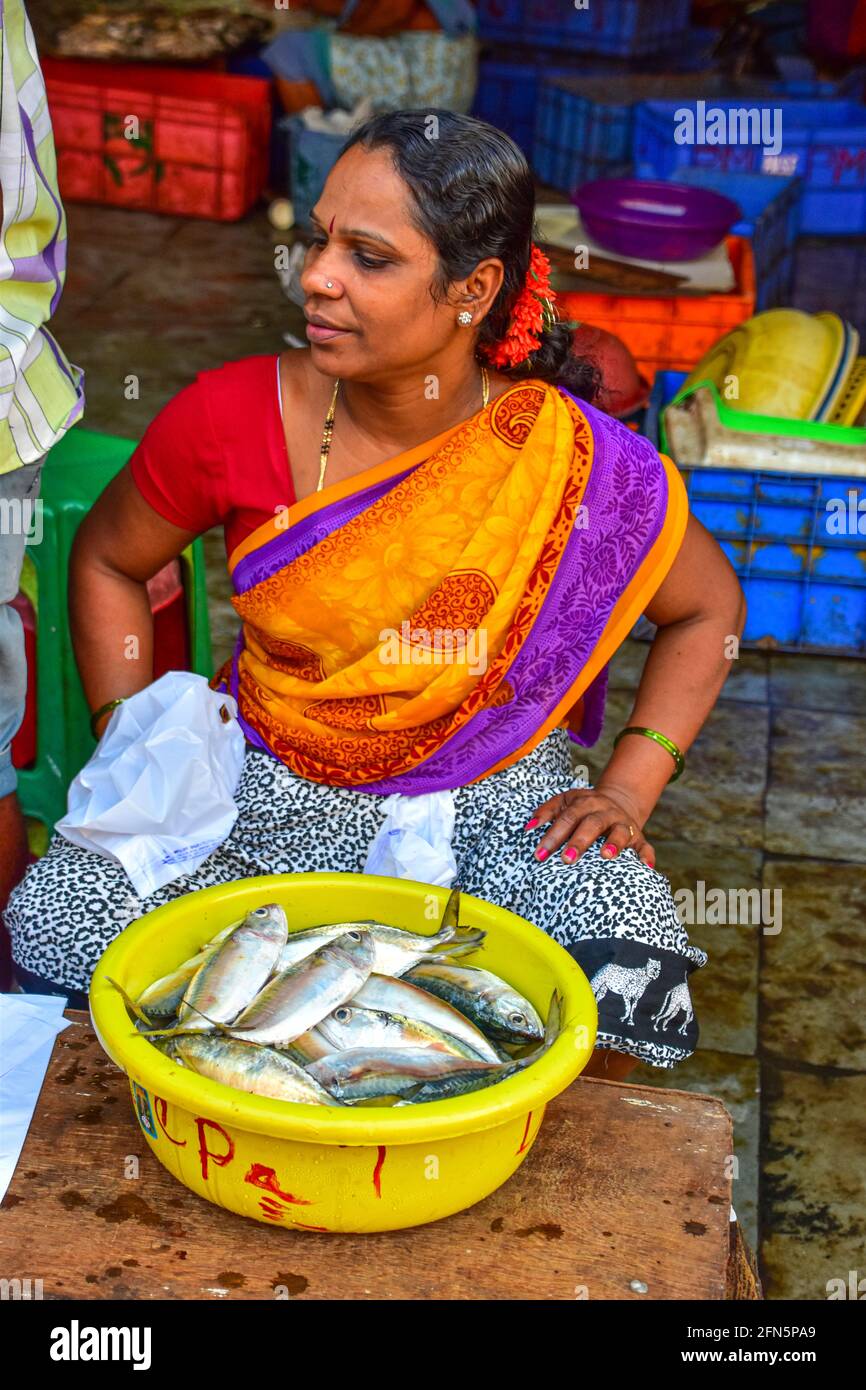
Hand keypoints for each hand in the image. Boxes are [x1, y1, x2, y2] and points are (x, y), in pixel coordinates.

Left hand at [524, 786, 655, 867]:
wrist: (617, 802)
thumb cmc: (583, 808)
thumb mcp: (564, 802)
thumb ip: (546, 812)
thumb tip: (528, 828)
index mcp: (585, 802)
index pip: (567, 818)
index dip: (553, 836)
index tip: (540, 854)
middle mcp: (606, 811)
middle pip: (592, 824)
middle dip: (579, 841)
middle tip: (567, 859)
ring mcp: (622, 824)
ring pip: (619, 832)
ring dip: (614, 843)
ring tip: (606, 856)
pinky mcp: (638, 837)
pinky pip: (645, 846)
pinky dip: (646, 856)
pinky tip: (645, 867)